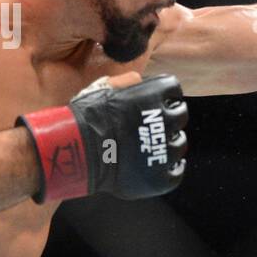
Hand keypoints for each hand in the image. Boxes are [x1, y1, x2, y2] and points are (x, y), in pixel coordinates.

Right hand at [17, 73, 188, 202]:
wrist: (76, 152)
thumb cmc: (86, 118)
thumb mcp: (103, 88)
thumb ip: (127, 82)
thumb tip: (139, 79)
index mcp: (155, 95)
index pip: (173, 90)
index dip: (164, 96)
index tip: (156, 103)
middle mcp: (166, 120)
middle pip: (180, 116)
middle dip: (168, 118)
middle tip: (151, 126)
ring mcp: (165, 150)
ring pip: (179, 144)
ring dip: (167, 143)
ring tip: (149, 146)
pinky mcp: (160, 176)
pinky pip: (176, 171)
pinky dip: (170, 168)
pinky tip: (157, 165)